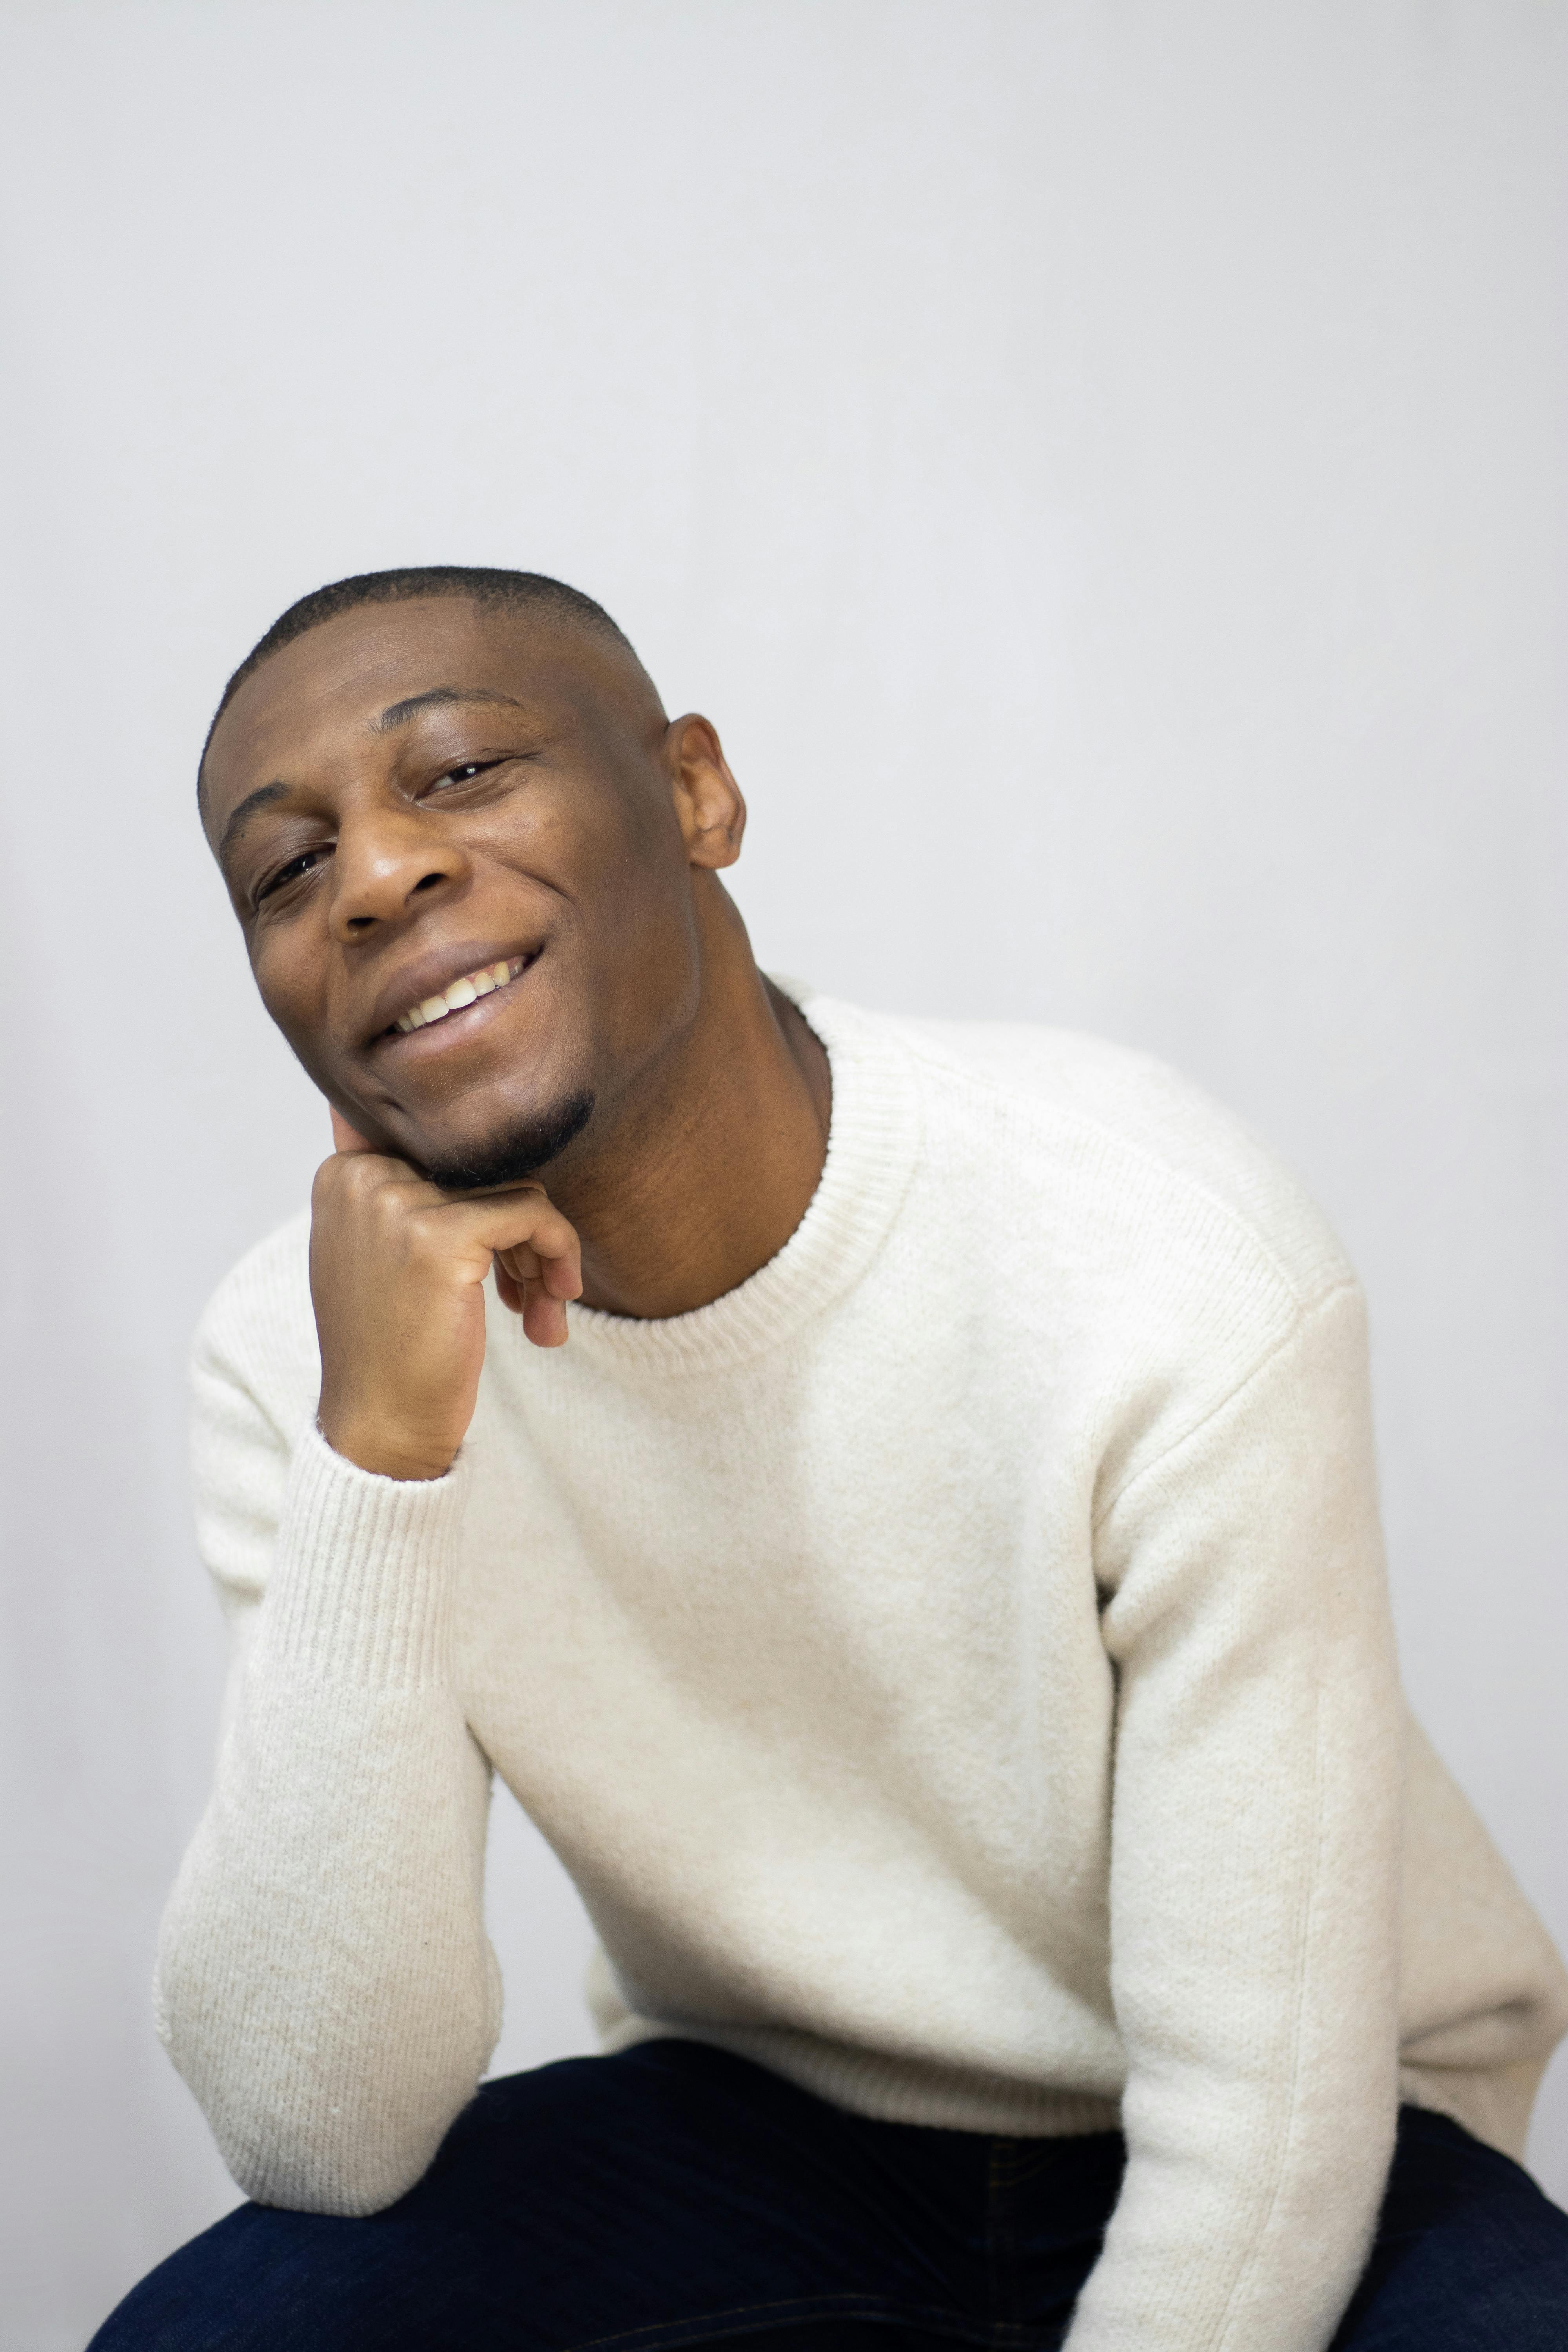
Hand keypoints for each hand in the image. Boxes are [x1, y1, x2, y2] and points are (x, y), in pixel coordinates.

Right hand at [311, 1109, 582, 1480]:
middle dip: (520, 1234)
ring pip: (517, 1190)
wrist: (381, 1424)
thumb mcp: (381, 1253)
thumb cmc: (392, 1346)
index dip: (485, 1202)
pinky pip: (534, 1214)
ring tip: (538, 1311)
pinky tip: (553, 1306)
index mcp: (343, 1171)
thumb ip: (409, 1191)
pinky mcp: (440, 1237)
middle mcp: (360, 1176)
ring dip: (541, 1255)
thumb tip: (459, 1133)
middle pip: (486, 1169)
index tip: (499, 1261)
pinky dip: (559, 1253)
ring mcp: (396, 1203)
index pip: (449, 1149)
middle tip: (527, 1295)